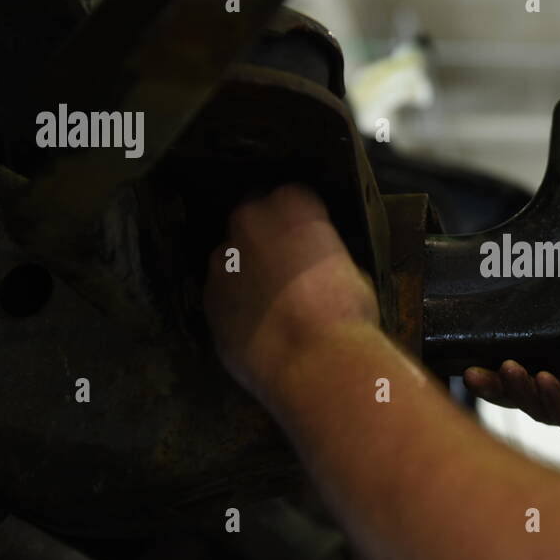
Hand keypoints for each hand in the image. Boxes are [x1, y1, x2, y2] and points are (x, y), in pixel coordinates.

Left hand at [203, 184, 379, 404]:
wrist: (313, 362)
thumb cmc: (344, 313)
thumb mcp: (352, 270)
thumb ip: (323, 255)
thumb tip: (316, 265)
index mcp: (291, 204)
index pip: (294, 197)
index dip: (303, 221)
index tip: (312, 240)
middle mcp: (249, 222)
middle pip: (253, 220)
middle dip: (267, 239)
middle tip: (289, 268)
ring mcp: (221, 261)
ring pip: (232, 257)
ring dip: (247, 271)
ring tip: (273, 303)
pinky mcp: (206, 299)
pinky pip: (222, 293)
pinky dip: (236, 303)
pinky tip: (259, 324)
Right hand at [463, 242, 559, 457]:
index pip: (536, 355)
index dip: (504, 352)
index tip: (473, 339)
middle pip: (526, 386)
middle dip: (496, 380)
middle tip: (469, 369)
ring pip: (542, 405)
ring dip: (519, 390)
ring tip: (506, 370)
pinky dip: (553, 403)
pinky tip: (541, 383)